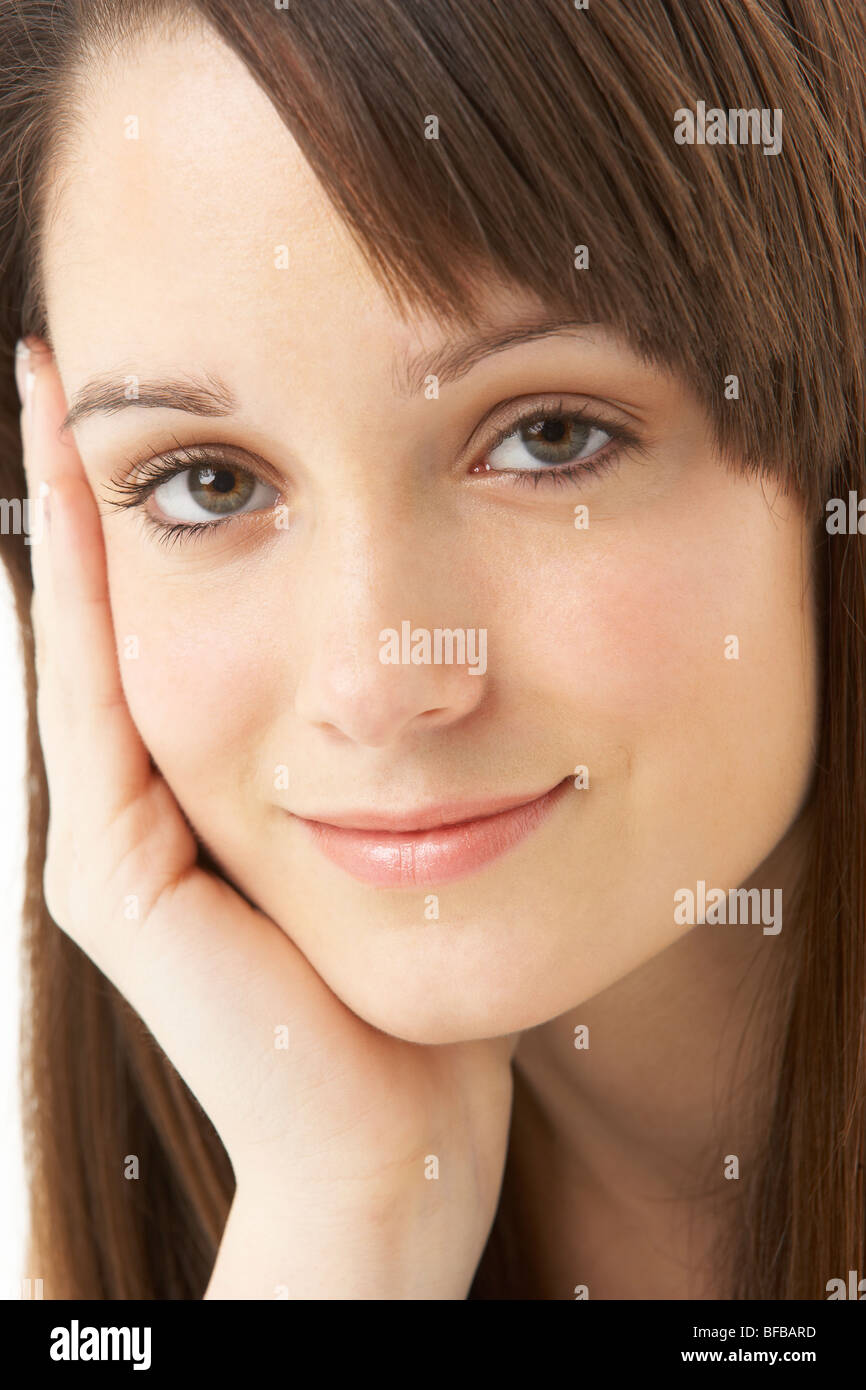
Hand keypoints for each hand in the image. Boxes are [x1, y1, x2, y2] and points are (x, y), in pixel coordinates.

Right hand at [16, 337, 516, 1297]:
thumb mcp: (405, 826)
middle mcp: (138, 810)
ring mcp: (111, 845)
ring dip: (68, 519)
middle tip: (68, 357)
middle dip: (87, 488)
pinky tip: (76, 495)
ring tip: (52, 390)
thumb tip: (428, 648)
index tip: (142, 400)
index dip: (145, 511)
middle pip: (110, 616)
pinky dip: (82, 603)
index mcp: (202, 793)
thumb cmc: (420, 981)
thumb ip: (370, 742)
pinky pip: (95, 711)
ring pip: (84, 647)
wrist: (399, 1130)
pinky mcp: (114, 882)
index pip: (164, 622)